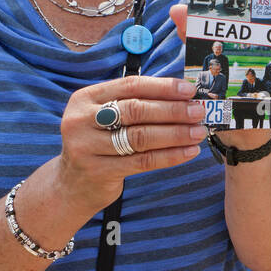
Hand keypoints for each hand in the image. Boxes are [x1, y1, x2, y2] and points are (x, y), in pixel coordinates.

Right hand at [56, 76, 205, 212]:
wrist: (72, 184)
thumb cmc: (99, 143)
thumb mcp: (105, 117)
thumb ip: (135, 103)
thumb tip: (182, 96)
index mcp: (86, 98)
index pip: (130, 86)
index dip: (162, 87)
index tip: (189, 90)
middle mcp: (81, 120)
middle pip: (136, 110)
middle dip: (172, 110)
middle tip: (198, 112)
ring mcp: (86, 146)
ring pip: (141, 137)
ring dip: (175, 134)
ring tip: (198, 132)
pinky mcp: (98, 171)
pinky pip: (142, 161)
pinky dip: (170, 156)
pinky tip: (189, 152)